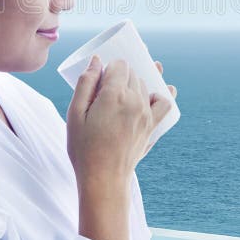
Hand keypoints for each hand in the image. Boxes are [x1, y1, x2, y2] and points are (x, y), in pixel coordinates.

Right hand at [67, 55, 172, 185]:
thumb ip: (86, 83)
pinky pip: (165, 102)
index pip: (119, 64)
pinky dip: (160, 95)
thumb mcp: (74, 113)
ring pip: (144, 84)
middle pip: (132, 73)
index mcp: (114, 95)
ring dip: (133, 85)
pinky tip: (150, 96)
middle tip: (104, 93)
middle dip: (119, 77)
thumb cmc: (84, 148)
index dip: (108, 69)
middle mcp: (135, 100)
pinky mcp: (153, 126)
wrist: (103, 179)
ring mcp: (147, 113)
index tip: (99, 82)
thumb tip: (97, 60)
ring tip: (118, 98)